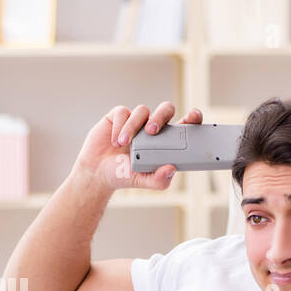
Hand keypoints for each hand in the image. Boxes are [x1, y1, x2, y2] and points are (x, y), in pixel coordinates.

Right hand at [70, 102, 202, 192]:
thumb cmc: (123, 175)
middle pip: (166, 109)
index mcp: (164, 140)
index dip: (192, 118)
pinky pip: (123, 112)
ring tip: (123, 144)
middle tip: (151, 131)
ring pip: (142, 111)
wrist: (96, 172)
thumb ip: (158, 179)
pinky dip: (119, 126)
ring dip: (133, 126)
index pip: (183, 125)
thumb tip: (171, 169)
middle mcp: (152, 127)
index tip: (194, 116)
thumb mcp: (142, 181)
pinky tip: (114, 141)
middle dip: (161, 116)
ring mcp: (136, 120)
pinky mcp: (119, 116)